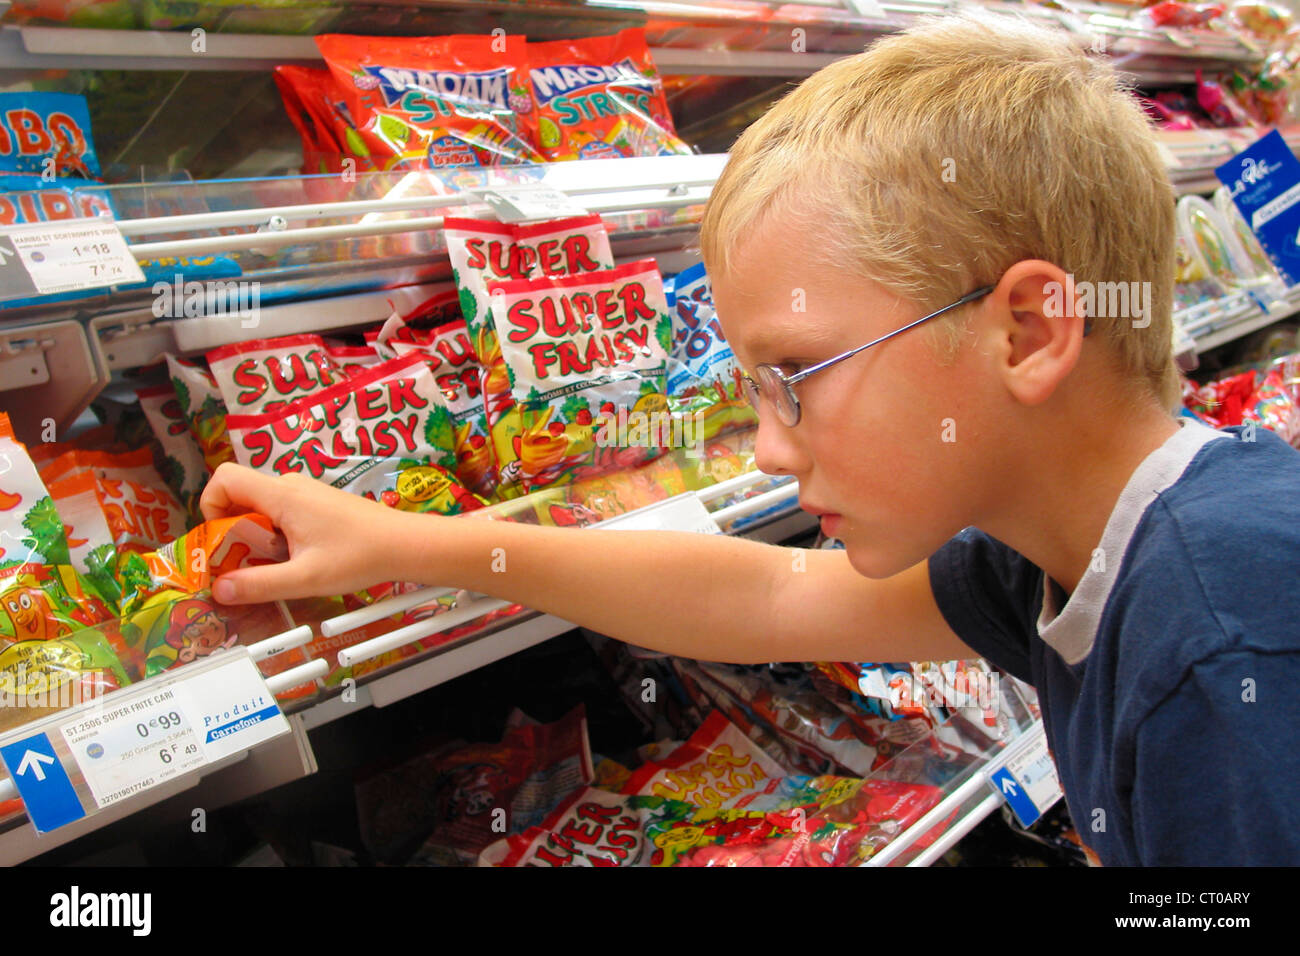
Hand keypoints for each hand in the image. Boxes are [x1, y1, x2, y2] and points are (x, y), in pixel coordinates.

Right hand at [199, 463, 420, 604]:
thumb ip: (258, 584)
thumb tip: (220, 589)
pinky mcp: (316, 504)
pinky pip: (280, 514)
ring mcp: (305, 493)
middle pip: (240, 497)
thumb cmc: (361, 555)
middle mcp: (291, 486)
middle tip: (248, 565)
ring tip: (280, 565)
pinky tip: (298, 560)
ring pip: (261, 509)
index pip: (224, 478)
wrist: (404, 544)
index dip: (210, 506)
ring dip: (258, 538)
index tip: (222, 541)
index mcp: (282, 494)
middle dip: (234, 533)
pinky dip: (277, 537)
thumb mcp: (304, 578)